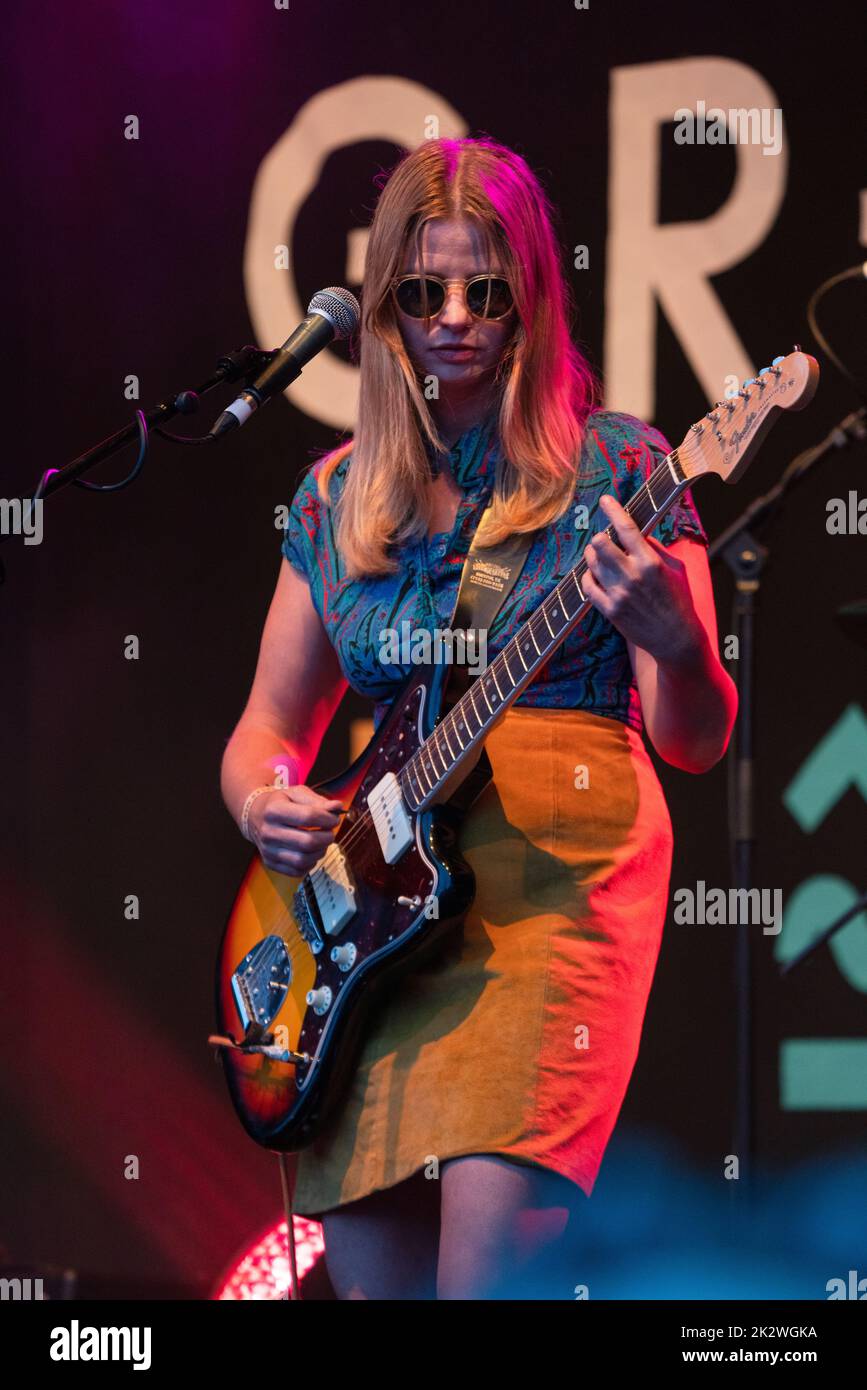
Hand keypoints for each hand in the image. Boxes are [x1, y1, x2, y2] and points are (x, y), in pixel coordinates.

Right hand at [248, 785, 343, 876]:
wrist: (255, 816)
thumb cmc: (278, 803)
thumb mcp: (296, 793)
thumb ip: (317, 801)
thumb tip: (336, 807)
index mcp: (274, 810)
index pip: (308, 817)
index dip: (327, 819)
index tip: (333, 818)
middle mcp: (268, 831)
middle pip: (307, 842)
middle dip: (326, 838)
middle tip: (329, 832)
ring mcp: (268, 850)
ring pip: (303, 860)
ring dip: (320, 852)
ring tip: (321, 842)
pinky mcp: (270, 863)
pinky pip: (297, 870)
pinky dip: (310, 863)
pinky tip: (310, 852)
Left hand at [582, 494, 704, 664]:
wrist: (675, 638)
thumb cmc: (679, 600)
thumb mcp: (677, 568)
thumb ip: (656, 548)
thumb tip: (638, 533)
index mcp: (651, 562)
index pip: (627, 528)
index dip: (613, 510)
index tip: (605, 500)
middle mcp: (632, 575)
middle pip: (600, 543)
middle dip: (600, 537)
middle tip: (605, 540)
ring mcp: (618, 594)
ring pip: (592, 563)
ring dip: (594, 556)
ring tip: (602, 558)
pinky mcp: (609, 610)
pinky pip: (588, 586)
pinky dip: (589, 577)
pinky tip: (595, 575)